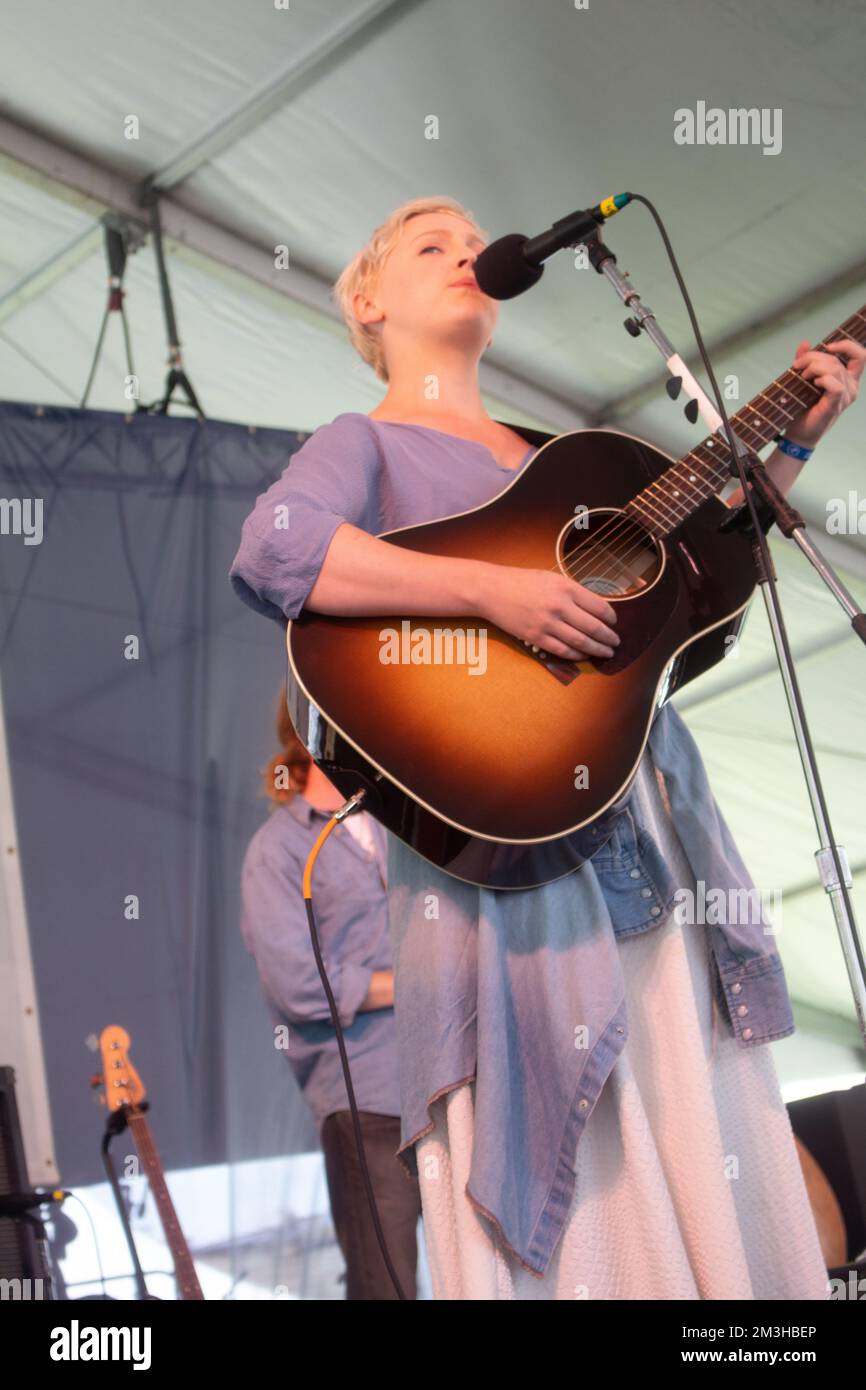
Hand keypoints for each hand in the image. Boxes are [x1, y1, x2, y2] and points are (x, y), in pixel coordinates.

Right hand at [476, 564, 619, 660]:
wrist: (492, 590)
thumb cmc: (522, 581)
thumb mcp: (551, 578)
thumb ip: (572, 591)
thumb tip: (594, 608)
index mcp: (567, 588)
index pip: (599, 607)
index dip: (611, 618)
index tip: (614, 623)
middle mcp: (560, 605)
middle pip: (594, 627)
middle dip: (609, 638)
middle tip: (616, 643)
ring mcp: (548, 623)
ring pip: (581, 642)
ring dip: (597, 649)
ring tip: (606, 652)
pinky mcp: (536, 637)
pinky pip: (562, 650)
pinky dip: (577, 654)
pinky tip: (584, 655)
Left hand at [787, 338, 864, 447]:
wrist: (798, 433)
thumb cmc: (803, 407)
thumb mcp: (803, 379)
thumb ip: (806, 361)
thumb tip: (805, 343)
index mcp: (848, 379)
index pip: (860, 356)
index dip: (846, 346)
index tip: (828, 346)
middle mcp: (851, 386)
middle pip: (837, 360)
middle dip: (814, 358)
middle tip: (797, 366)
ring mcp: (846, 397)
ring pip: (835, 369)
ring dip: (814, 368)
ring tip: (802, 376)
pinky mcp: (836, 405)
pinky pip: (836, 386)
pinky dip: (823, 380)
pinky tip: (813, 384)